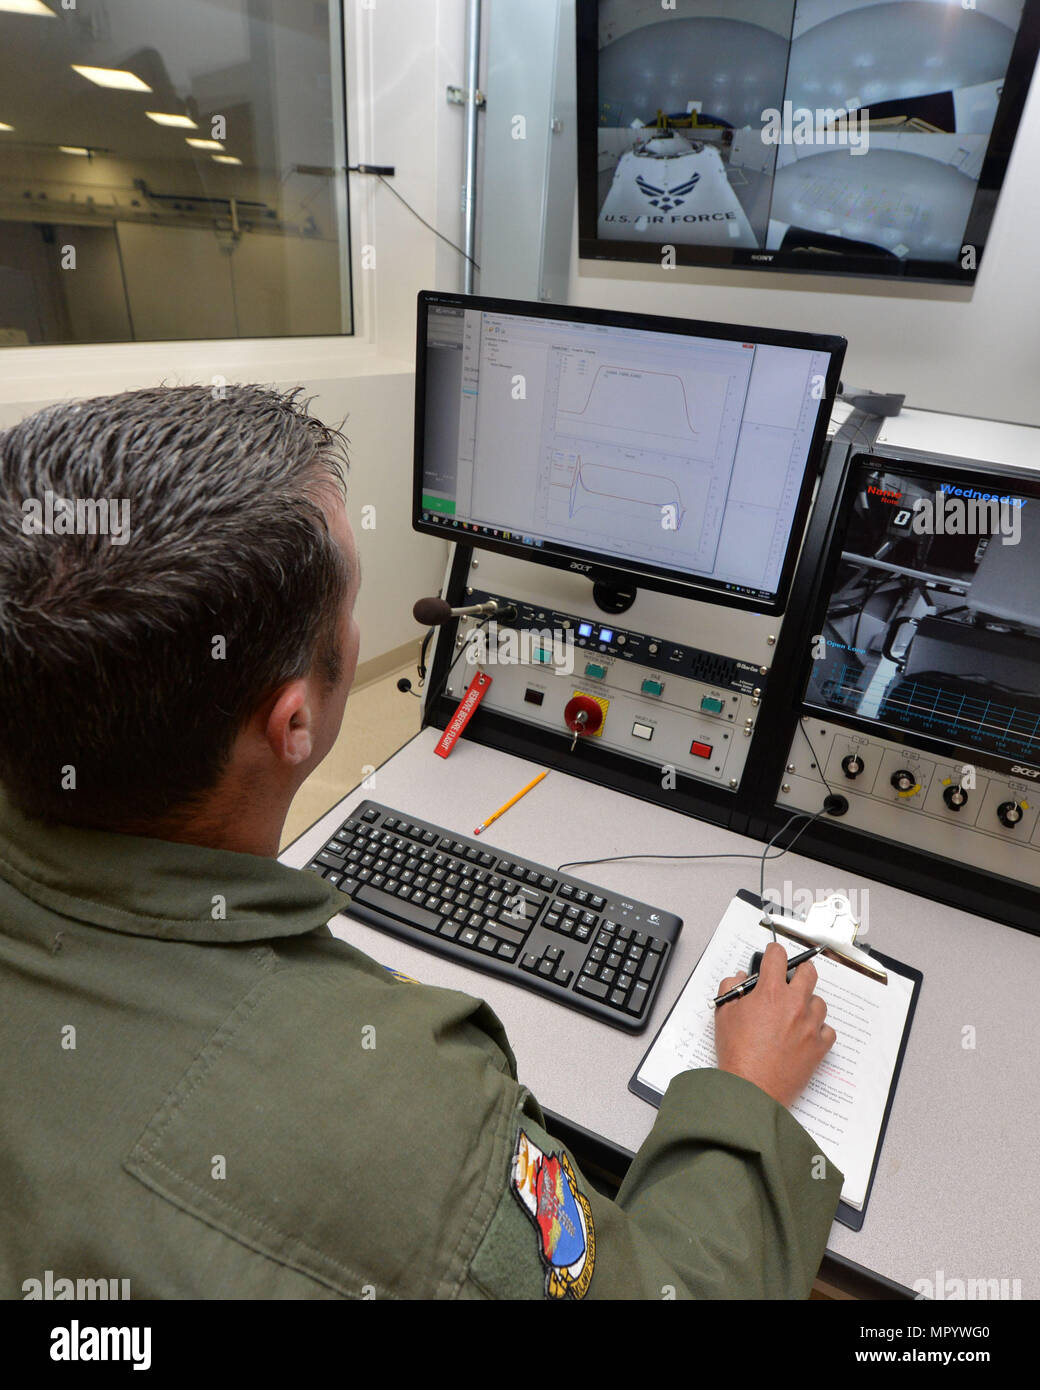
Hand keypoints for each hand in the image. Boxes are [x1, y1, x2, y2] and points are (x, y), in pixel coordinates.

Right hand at [713, 942, 835, 1107]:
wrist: (751, 1088)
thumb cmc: (737, 1055)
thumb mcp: (724, 1014)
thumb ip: (731, 988)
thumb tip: (740, 978)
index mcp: (770, 992)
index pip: (778, 956)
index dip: (774, 953)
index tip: (773, 955)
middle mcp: (795, 1004)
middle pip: (808, 972)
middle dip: (799, 970)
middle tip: (790, 979)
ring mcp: (810, 1025)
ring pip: (819, 1001)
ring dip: (808, 1003)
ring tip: (795, 1013)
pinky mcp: (820, 1046)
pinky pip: (828, 1029)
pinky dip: (819, 1029)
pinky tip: (806, 1034)